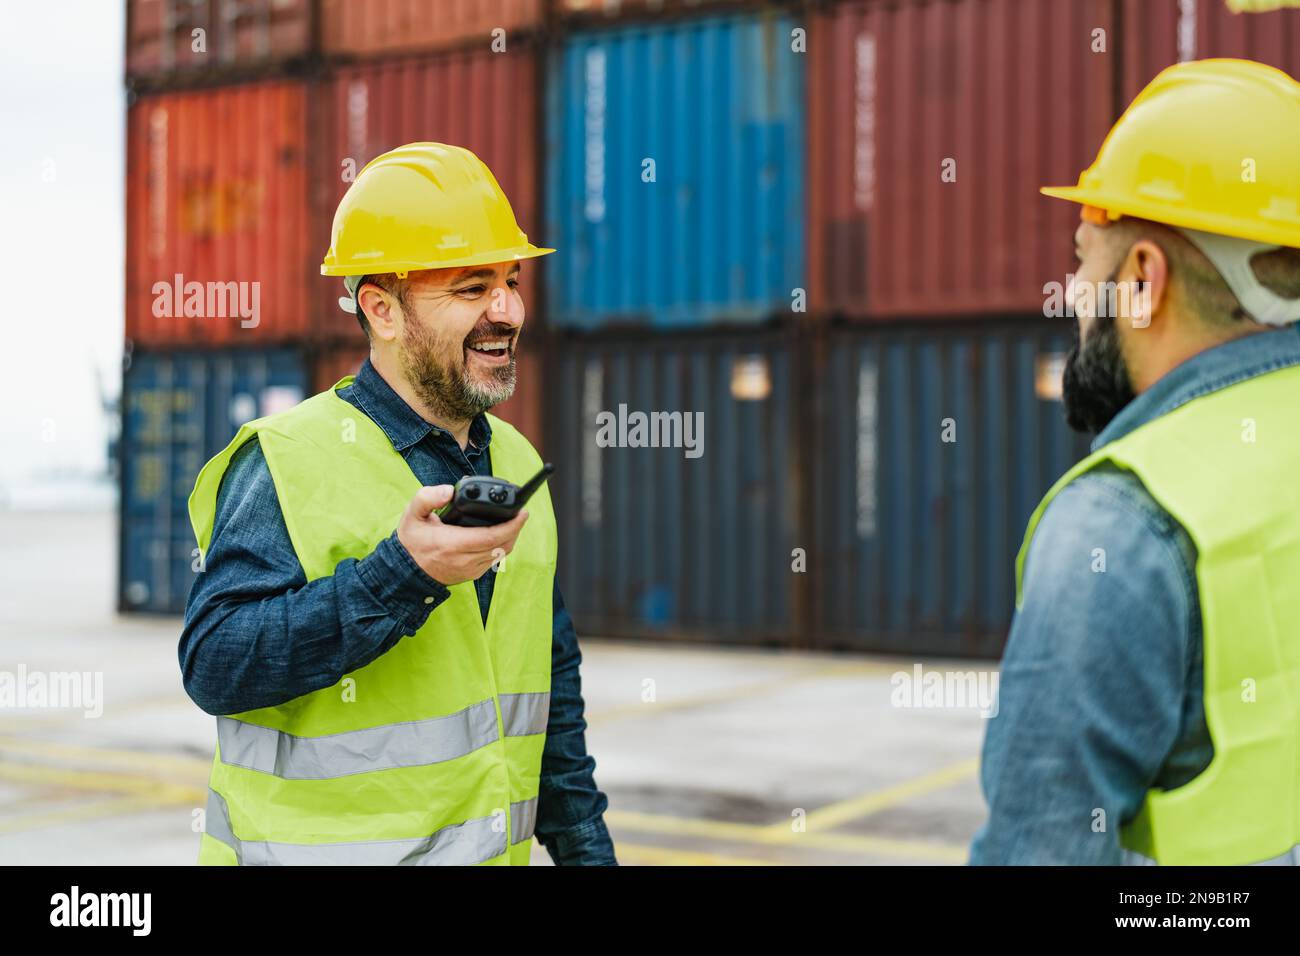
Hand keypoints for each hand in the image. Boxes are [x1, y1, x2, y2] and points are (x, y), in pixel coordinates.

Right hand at [396, 485, 528, 586]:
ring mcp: (470, 569)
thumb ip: (427, 498)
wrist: (405, 572)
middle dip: (515, 528)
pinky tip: (500, 534)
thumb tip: (449, 490)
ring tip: (512, 521)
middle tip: (520, 513)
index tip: (522, 512)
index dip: (512, 525)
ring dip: (510, 538)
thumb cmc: (411, 541)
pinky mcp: (471, 574)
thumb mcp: (412, 514)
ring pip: (501, 553)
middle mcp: (464, 560)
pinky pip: (493, 560)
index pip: (492, 535)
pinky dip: (501, 546)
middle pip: (503, 544)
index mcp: (452, 544)